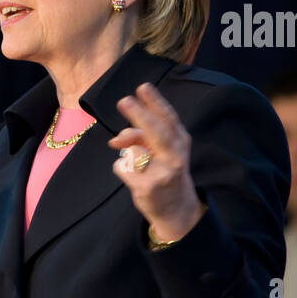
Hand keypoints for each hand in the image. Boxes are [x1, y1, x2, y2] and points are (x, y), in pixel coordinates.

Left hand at [108, 82, 205, 241]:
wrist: (177, 210)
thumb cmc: (165, 173)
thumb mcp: (160, 152)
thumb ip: (141, 138)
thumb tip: (116, 139)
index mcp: (180, 142)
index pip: (168, 118)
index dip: (155, 102)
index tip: (142, 88)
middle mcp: (175, 156)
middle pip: (156, 131)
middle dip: (139, 115)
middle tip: (124, 101)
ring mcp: (162, 172)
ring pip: (133, 151)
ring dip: (127, 154)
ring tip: (138, 166)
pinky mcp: (147, 187)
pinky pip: (122, 167)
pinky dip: (122, 168)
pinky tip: (134, 177)